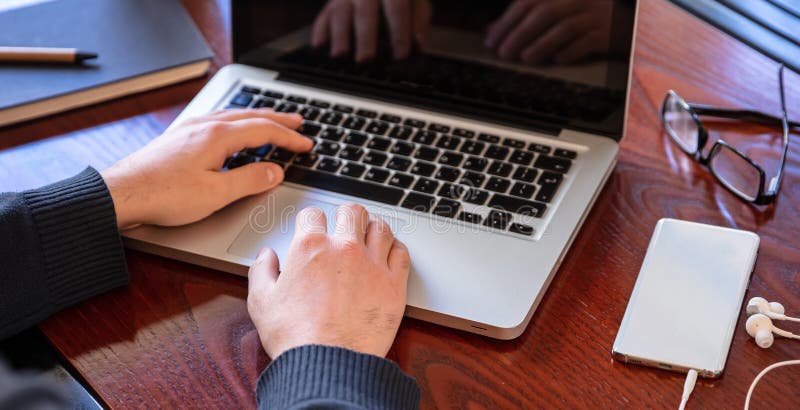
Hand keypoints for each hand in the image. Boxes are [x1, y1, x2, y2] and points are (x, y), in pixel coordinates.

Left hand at [101, 109, 312, 229]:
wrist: (121, 194)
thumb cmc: (164, 195)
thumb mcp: (216, 194)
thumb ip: (249, 180)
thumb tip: (275, 172)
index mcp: (218, 136)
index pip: (264, 130)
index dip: (289, 137)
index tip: (306, 144)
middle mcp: (204, 126)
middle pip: (250, 116)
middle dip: (277, 118)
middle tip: (298, 120)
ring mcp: (189, 129)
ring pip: (232, 116)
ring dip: (256, 118)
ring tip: (270, 121)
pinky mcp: (177, 138)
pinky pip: (215, 121)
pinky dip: (235, 122)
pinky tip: (231, 129)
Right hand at [247, 204, 410, 357]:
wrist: (328, 365)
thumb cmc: (296, 337)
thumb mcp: (261, 302)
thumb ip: (261, 271)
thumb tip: (266, 256)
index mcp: (310, 247)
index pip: (313, 214)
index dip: (311, 221)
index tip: (313, 229)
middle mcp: (345, 249)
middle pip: (352, 212)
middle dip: (346, 216)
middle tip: (345, 226)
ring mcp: (373, 265)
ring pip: (380, 227)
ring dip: (373, 229)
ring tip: (369, 237)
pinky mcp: (394, 285)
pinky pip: (402, 253)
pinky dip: (395, 250)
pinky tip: (389, 255)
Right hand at [311, 0, 431, 61]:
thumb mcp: (415, 1)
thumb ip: (419, 20)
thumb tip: (418, 44)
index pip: (396, 8)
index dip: (399, 32)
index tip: (401, 56)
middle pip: (365, 11)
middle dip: (365, 36)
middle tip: (365, 59)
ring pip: (340, 12)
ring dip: (339, 35)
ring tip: (340, 55)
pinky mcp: (331, 3)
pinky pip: (323, 15)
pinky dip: (320, 30)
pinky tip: (318, 46)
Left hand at [484, 0, 613, 64]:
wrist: (626, 17)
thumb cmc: (581, 14)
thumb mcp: (554, 8)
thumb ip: (524, 17)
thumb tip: (492, 30)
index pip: (528, 1)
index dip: (506, 21)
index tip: (491, 39)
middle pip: (544, 13)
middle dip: (519, 34)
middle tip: (503, 52)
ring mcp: (595, 15)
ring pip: (564, 28)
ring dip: (541, 45)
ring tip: (525, 58)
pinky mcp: (607, 33)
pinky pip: (587, 42)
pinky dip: (570, 51)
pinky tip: (556, 61)